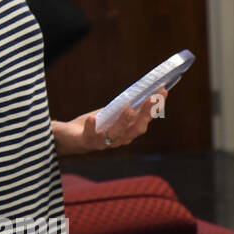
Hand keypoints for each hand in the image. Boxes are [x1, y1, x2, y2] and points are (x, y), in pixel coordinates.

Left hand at [52, 87, 166, 154]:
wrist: (71, 137)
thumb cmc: (94, 124)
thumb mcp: (111, 114)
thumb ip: (124, 107)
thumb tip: (139, 91)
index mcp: (127, 132)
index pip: (145, 120)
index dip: (154, 107)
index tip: (162, 92)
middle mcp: (119, 140)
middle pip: (136, 129)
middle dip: (145, 114)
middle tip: (151, 98)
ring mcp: (104, 142)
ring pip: (117, 135)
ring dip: (124, 122)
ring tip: (129, 109)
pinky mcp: (87, 142)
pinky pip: (91, 136)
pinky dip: (92, 127)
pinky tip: (92, 118)